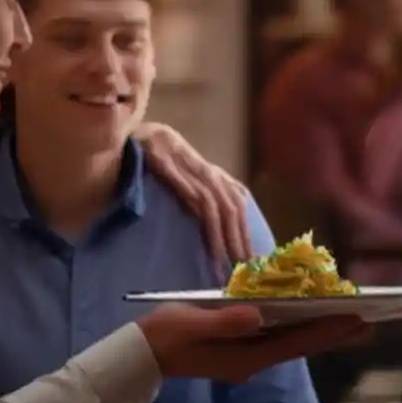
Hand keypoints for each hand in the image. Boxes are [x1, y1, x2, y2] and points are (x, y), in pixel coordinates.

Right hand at [134, 122, 252, 263]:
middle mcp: (212, 174)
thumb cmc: (168, 157)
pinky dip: (208, 224)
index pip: (239, 205)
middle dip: (241, 239)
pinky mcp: (179, 173)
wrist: (148, 136)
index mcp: (217, 176)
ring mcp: (196, 173)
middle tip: (245, 267)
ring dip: (227, 237)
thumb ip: (207, 191)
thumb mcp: (193, 173)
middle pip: (234, 209)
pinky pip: (199, 202)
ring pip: (221, 208)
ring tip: (229, 261)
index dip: (247, 231)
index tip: (252, 257)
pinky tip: (209, 240)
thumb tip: (221, 215)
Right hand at [137, 303, 369, 383]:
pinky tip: (312, 317)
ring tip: (351, 318)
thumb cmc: (165, 335)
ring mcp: (248, 356)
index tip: (355, 318)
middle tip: (370, 320)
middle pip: (303, 346)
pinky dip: (301, 327)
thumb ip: (224, 322)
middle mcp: (253, 360)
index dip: (327, 330)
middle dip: (335, 332)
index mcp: (245, 357)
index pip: (296, 343)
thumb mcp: (191, 324)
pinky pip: (280, 338)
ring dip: (322, 331)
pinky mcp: (242, 348)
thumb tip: (258, 315)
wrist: (143, 353)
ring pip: (295, 343)